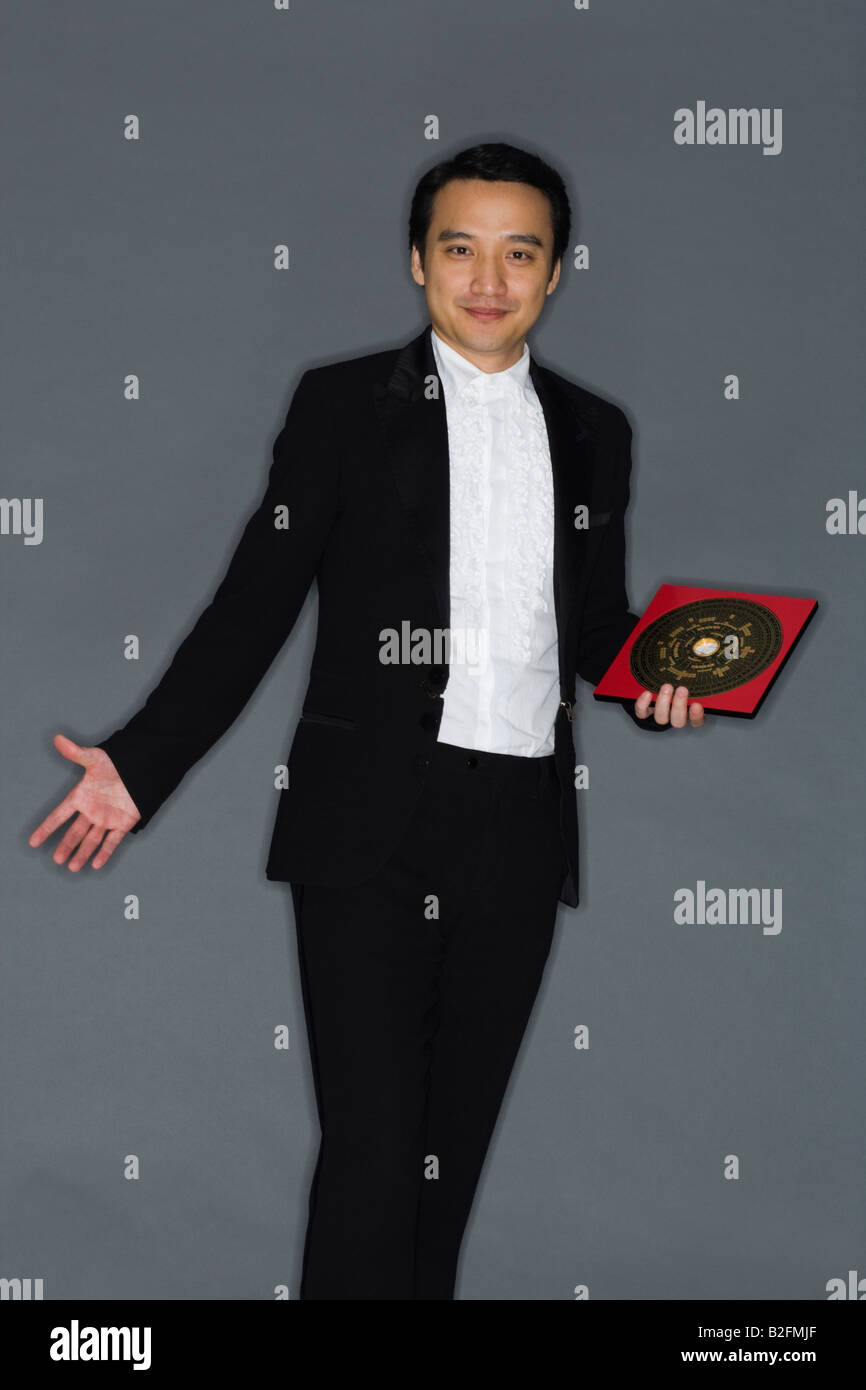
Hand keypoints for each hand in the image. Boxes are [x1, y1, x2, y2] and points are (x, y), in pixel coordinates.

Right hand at [29, 734, 140, 870]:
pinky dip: (105, 852)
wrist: (142, 767)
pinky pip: (113, 841)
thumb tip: (58, 738)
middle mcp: (92, 810)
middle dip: (66, 846)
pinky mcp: (123, 823)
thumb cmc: (116, 762)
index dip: (47, 828)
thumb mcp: (95, 759)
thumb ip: (76, 753)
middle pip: (75, 832)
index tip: (34, 842)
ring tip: (72, 868)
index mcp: (81, 796)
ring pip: (92, 840)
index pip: (60, 815)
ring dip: (83, 853)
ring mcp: (107, 818)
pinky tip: (96, 864)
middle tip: (57, 860)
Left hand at [634, 683, 704, 727]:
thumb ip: (698, 678)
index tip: (697, 705)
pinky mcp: (644, 713)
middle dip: (679, 706)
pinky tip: (647, 694)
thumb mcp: (690, 679)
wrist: (656, 680)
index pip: (696, 722)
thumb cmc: (678, 679)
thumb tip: (712, 662)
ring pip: (661, 718)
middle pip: (678, 721)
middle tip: (682, 690)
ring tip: (667, 687)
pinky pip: (642, 713)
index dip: (696, 716)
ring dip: (664, 703)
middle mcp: (674, 717)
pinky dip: (643, 704)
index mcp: (689, 713)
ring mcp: (659, 716)